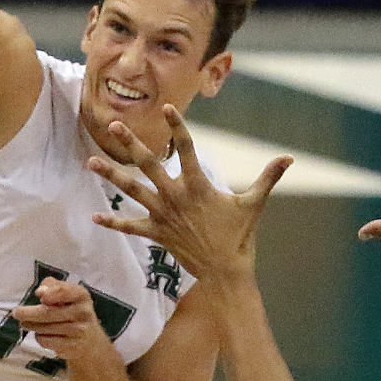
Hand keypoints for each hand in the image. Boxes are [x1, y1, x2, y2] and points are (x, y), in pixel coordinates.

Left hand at [14, 279, 119, 365]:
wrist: (90, 341)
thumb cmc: (73, 313)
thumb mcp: (69, 296)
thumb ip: (54, 287)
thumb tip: (41, 290)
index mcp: (81, 296)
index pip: (65, 292)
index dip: (50, 293)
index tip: (38, 294)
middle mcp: (83, 312)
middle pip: (48, 313)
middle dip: (28, 313)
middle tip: (16, 313)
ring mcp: (78, 331)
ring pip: (44, 328)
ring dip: (31, 325)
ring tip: (26, 323)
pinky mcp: (72, 347)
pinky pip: (46, 341)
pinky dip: (39, 337)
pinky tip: (41, 334)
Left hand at [87, 105, 289, 281]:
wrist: (224, 272)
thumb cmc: (239, 237)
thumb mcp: (254, 204)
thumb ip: (268, 177)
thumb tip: (290, 158)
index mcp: (198, 185)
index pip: (186, 149)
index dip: (176, 127)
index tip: (166, 108)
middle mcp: (176, 196)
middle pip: (148, 164)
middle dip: (130, 144)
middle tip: (113, 126)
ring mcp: (163, 215)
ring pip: (132, 191)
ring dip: (111, 176)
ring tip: (90, 163)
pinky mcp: (156, 233)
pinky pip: (131, 226)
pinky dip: (114, 222)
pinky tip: (95, 216)